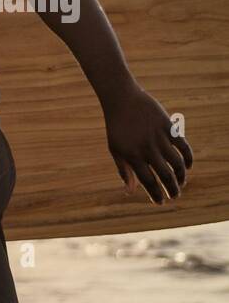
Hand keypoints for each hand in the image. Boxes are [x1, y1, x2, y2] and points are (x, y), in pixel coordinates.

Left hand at [103, 87, 192, 203]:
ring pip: (176, 163)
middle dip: (171, 189)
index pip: (147, 182)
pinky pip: (183, 146)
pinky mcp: (169, 128)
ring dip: (181, 177)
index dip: (155, 194)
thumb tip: (130, 191)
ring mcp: (159, 138)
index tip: (160, 202)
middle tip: (174, 196)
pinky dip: (188, 158)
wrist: (123, 100)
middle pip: (165, 175)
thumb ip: (123, 170)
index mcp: (132, 156)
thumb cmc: (117, 128)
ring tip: (180, 183)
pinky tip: (187, 167)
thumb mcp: (115, 149)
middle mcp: (147, 149)